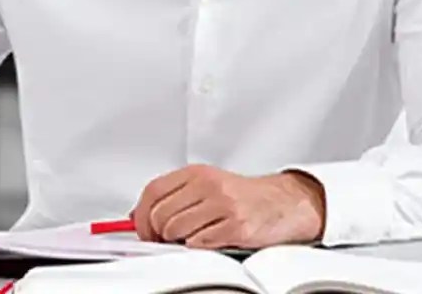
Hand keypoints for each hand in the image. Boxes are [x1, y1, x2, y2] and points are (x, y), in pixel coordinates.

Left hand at [130, 165, 324, 249]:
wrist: (283, 202)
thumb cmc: (243, 195)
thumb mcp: (204, 186)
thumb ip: (173, 196)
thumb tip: (138, 215)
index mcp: (196, 173)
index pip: (153, 191)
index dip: (141, 215)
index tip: (142, 228)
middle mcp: (208, 186)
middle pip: (161, 214)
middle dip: (159, 233)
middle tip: (166, 239)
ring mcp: (223, 205)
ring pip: (177, 230)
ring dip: (179, 241)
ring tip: (192, 237)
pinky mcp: (237, 227)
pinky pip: (200, 243)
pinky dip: (199, 247)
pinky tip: (208, 240)